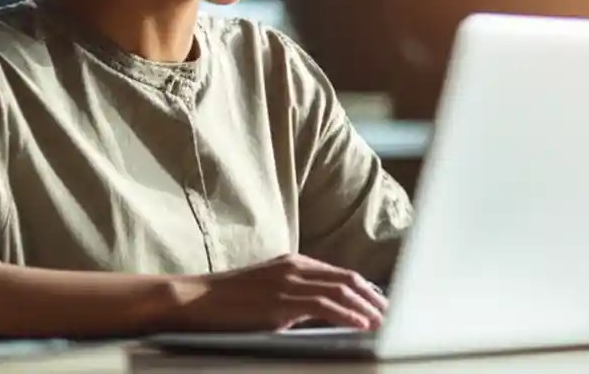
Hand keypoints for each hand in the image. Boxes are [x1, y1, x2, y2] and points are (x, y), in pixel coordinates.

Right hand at [163, 254, 387, 331]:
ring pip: (340, 291)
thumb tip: (323, 311)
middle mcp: (296, 267)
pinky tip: (361, 325)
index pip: (341, 273)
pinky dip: (347, 315)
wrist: (194, 299)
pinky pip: (324, 306)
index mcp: (295, 262)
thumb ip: (295, 294)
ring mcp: (288, 283)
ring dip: (366, 308)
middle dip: (374, 298)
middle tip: (393, 315)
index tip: (383, 305)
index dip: (366, 289)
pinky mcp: (280, 302)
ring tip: (384, 323)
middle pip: (348, 279)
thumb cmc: (228, 300)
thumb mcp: (267, 290)